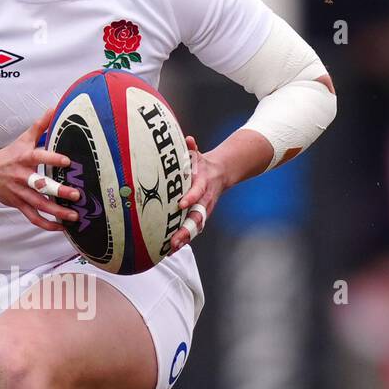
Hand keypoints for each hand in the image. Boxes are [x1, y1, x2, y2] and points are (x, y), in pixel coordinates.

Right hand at [0, 106, 81, 232]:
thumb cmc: (9, 156)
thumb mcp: (23, 139)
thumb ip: (40, 125)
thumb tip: (55, 107)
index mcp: (24, 159)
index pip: (39, 157)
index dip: (52, 159)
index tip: (67, 161)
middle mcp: (22, 177)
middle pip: (41, 186)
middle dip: (59, 192)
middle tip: (76, 195)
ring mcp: (21, 193)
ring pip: (40, 205)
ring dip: (57, 212)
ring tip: (75, 216)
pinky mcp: (19, 205)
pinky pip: (34, 218)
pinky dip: (47, 225)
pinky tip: (62, 227)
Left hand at [168, 136, 228, 252]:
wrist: (221, 172)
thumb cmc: (202, 164)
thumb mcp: (198, 155)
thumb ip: (192, 149)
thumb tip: (188, 139)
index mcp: (203, 185)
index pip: (197, 192)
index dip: (190, 198)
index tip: (180, 204)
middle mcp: (204, 201)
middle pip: (197, 217)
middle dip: (186, 229)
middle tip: (174, 240)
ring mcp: (203, 210)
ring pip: (194, 227)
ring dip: (184, 238)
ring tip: (171, 248)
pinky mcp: (199, 216)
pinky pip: (191, 230)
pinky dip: (182, 240)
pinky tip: (168, 250)